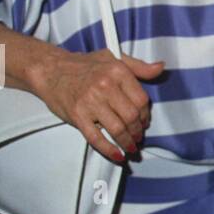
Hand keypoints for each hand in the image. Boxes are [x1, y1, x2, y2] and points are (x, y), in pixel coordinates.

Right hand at [30, 49, 163, 161]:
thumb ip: (139, 66)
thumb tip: (160, 67)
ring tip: (131, 147)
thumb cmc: (85, 64)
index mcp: (118, 71)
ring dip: (127, 142)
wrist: (52, 69)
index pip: (141, 99)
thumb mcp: (114, 57)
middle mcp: (105, 86)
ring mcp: (90, 102)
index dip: (146, 115)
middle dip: (138, 131)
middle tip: (139, 137)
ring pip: (117, 128)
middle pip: (131, 116)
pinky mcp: (77, 115)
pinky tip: (117, 155)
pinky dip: (108, 149)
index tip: (145, 122)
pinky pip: (96, 137)